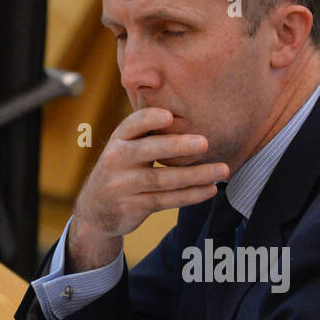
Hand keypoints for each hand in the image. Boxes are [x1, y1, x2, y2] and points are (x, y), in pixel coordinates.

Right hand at [67, 107, 228, 270]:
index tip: (170, 116)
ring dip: (195, 175)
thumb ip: (148, 133)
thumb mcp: (126, 147)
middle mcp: (117, 160)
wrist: (97, 208)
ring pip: (163, 179)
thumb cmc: (123, 168)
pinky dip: (191, 195)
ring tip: (222, 170)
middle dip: (178, 146)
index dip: (150, 119)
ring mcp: (123, 185)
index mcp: (119, 139)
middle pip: (149, 151)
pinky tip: (210, 189)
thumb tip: (189, 111)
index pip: (132, 125)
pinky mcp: (133, 207)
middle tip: (205, 143)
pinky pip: (166, 200)